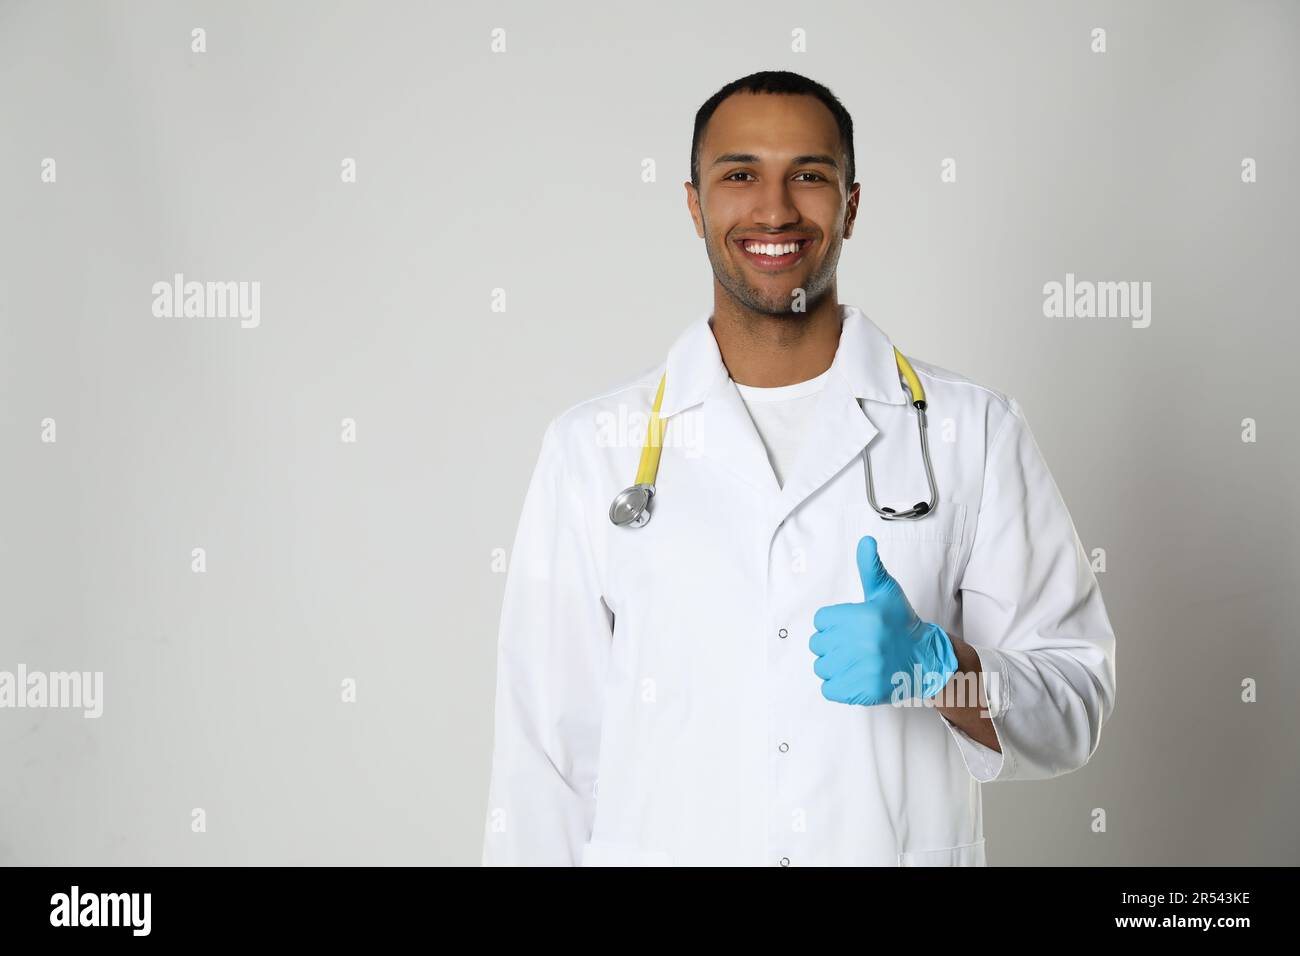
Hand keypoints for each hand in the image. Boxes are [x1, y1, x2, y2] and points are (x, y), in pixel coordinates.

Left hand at [809, 535, 957, 705]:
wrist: (927, 659)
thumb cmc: (901, 624)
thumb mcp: (887, 592)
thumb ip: (870, 567)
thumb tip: (865, 541)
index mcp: (864, 616)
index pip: (820, 621)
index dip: (832, 623)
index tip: (851, 626)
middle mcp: (864, 642)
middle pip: (817, 644)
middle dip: (832, 644)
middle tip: (854, 644)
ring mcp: (865, 668)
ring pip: (821, 667)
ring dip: (833, 666)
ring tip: (855, 660)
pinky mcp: (865, 691)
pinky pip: (829, 690)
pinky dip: (837, 686)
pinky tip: (854, 676)